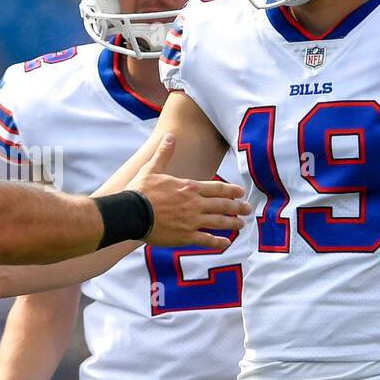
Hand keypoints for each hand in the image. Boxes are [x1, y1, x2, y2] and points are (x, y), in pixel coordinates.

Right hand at [127, 135, 249, 248]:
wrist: (131, 213)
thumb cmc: (139, 191)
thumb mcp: (151, 169)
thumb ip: (164, 154)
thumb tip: (169, 136)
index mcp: (189, 187)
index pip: (217, 188)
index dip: (231, 190)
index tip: (241, 192)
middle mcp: (195, 204)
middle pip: (223, 205)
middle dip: (237, 207)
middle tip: (248, 209)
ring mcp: (192, 221)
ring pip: (218, 222)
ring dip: (232, 223)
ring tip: (241, 224)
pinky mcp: (185, 236)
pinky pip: (206, 240)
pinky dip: (217, 242)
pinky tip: (226, 244)